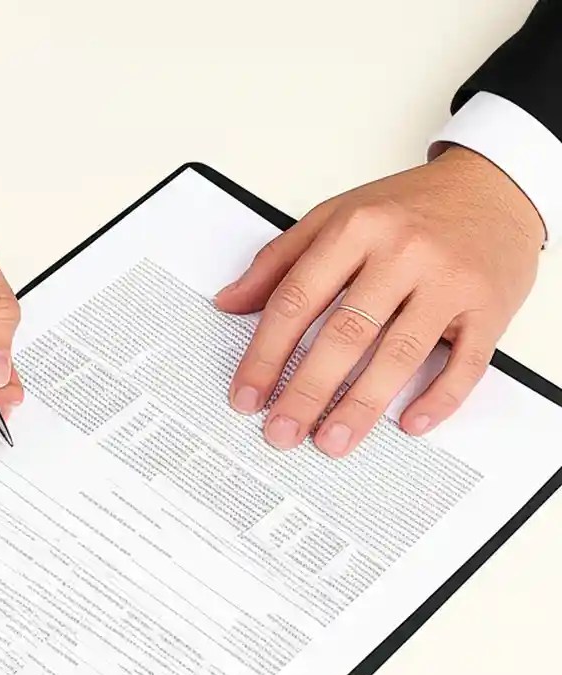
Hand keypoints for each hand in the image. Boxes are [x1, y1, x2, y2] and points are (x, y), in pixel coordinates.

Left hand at [215, 146, 543, 457]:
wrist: (492, 187)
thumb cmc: (407, 208)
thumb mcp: (335, 217)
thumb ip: (279, 261)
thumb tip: (228, 303)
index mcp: (355, 228)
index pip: (297, 300)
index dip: (265, 354)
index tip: (246, 395)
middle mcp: (403, 252)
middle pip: (345, 333)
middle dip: (307, 390)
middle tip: (281, 432)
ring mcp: (450, 280)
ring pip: (399, 353)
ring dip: (361, 405)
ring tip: (330, 441)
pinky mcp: (491, 306)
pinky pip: (467, 362)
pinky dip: (438, 398)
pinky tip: (409, 424)